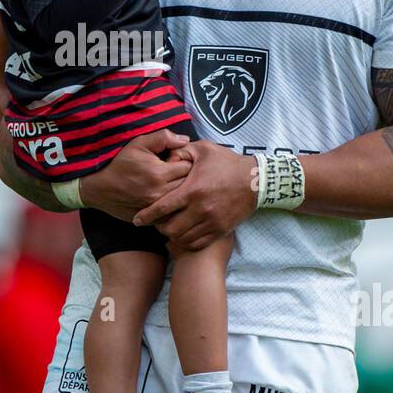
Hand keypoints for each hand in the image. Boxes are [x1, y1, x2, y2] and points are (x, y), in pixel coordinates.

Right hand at [80, 129, 191, 221]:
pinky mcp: (152, 219)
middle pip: (188, 184)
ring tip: (170, 183)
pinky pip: (172, 213)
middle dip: (185, 176)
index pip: (188, 166)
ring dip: (180, 192)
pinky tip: (165, 197)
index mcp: (159, 173)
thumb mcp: (138, 143)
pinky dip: (172, 206)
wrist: (100, 188)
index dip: (183, 161)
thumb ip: (163, 138)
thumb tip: (185, 140)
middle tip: (174, 171)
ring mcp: (156, 208)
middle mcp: (159, 193)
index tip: (174, 160)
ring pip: (182, 200)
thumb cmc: (119, 163)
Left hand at [133, 141, 257, 249]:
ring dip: (172, 235)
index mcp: (193, 190)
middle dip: (159, 226)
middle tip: (156, 222)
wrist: (255, 180)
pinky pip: (197, 243)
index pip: (163, 207)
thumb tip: (165, 158)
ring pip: (182, 238)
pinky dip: (186, 241)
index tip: (137, 219)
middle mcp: (201, 209)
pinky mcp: (220, 230)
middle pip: (170, 228)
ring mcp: (211, 222)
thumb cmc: (227, 163)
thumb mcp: (203, 149)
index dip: (147, 216)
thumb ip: (181, 151)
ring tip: (169, 227)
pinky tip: (184, 234)